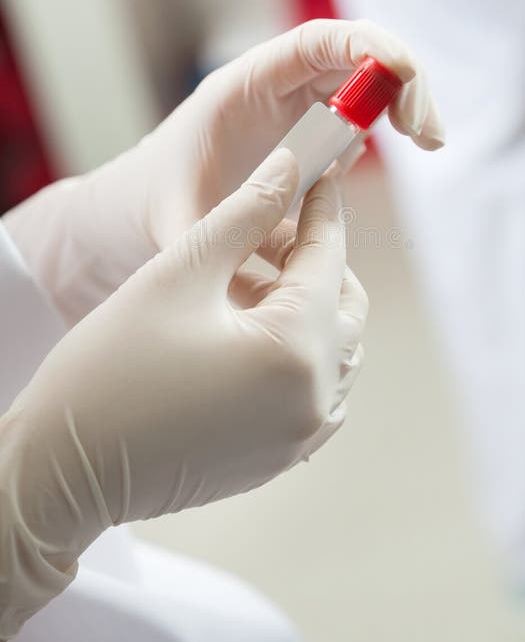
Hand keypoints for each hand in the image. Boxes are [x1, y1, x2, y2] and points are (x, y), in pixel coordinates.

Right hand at [0, 149, 367, 638]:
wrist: (63, 470)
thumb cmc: (110, 370)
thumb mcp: (180, 272)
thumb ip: (246, 214)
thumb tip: (287, 170)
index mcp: (296, 353)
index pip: (330, 259)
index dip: (324, 209)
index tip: (320, 172)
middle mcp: (313, 401)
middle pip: (344, 304)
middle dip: (315, 257)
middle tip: (269, 229)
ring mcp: (300, 436)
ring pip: (335, 347)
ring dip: (307, 302)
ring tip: (249, 276)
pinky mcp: (281, 456)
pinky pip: (315, 388)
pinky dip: (299, 348)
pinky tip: (251, 327)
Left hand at [4, 18, 442, 322]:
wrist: (156, 202)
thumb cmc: (162, 205)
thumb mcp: (181, 228)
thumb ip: (219, 246)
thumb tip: (265, 282)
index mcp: (243, 87)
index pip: (315, 42)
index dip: (366, 48)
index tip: (405, 78)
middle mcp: (278, 84)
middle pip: (354, 54)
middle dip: (401, 81)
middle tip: (427, 134)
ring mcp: (298, 102)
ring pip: (365, 79)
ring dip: (404, 99)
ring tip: (428, 140)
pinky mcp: (313, 127)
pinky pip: (360, 108)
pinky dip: (391, 118)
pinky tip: (413, 139)